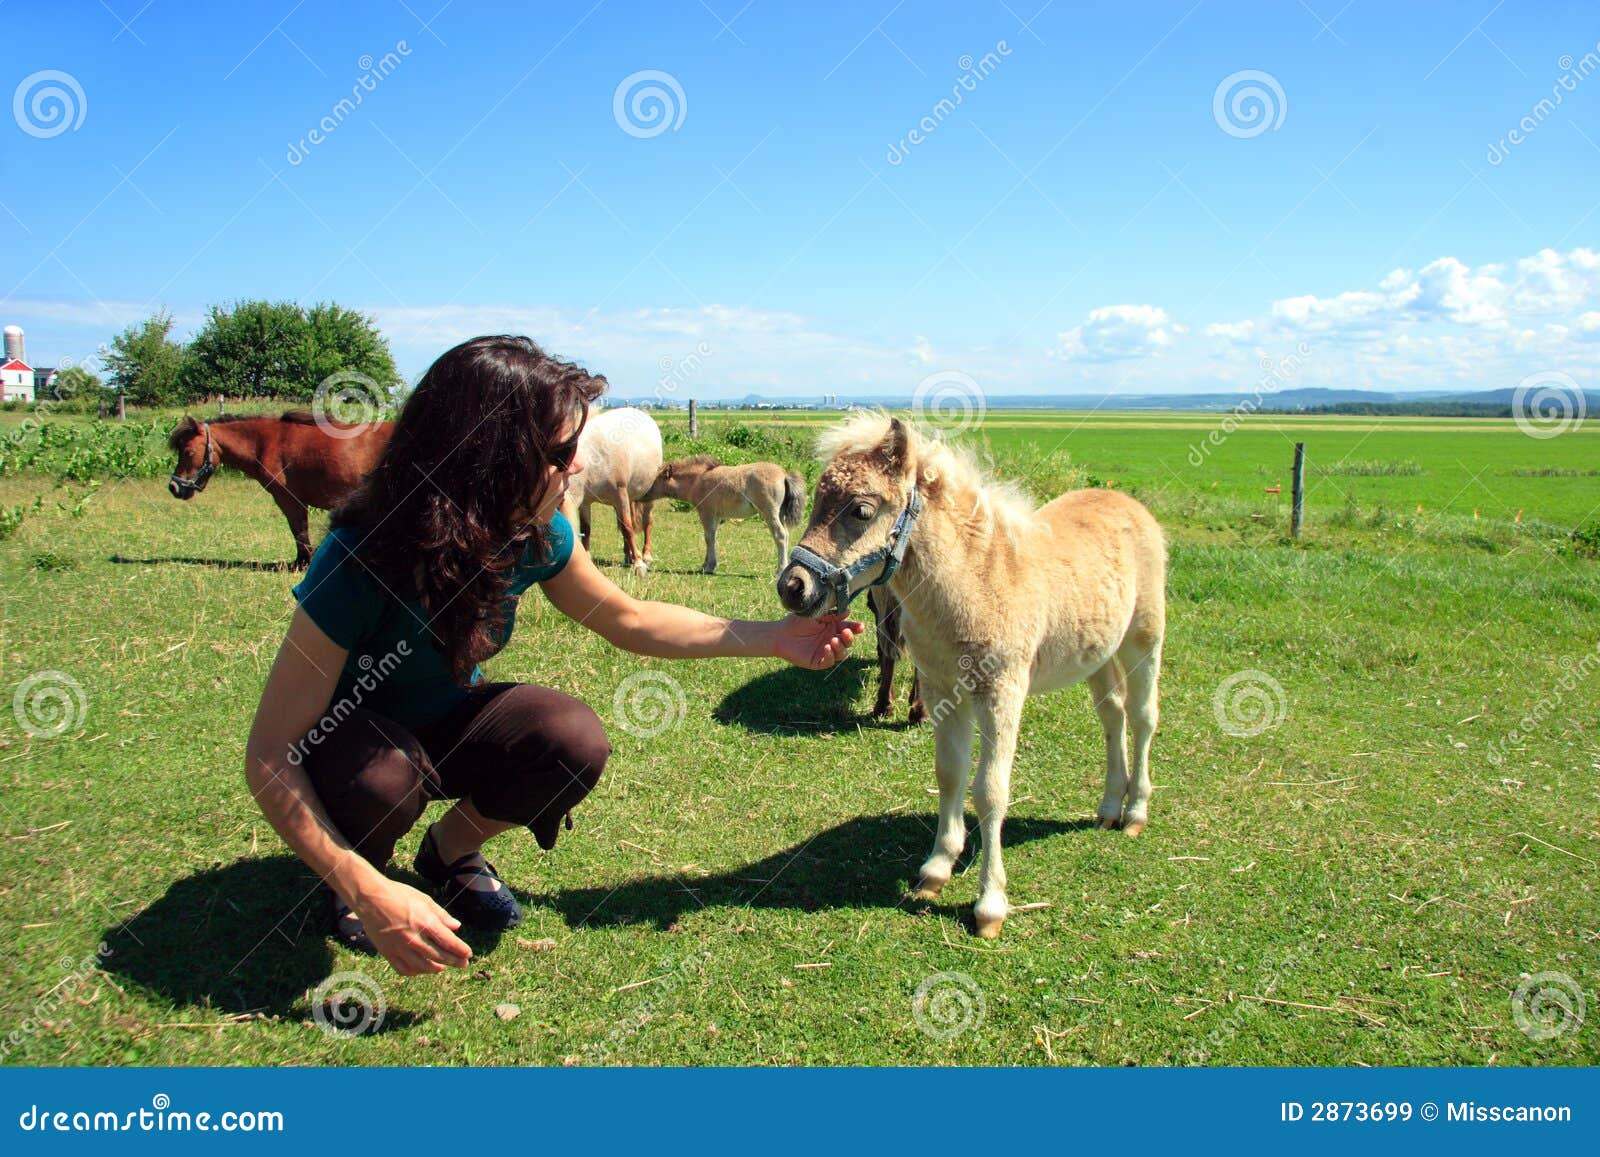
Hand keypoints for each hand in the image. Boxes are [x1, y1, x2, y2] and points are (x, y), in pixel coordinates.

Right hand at [353, 878, 472, 975]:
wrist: (371, 898)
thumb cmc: (399, 895)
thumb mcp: (424, 900)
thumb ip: (441, 915)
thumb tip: (456, 926)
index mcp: (426, 923)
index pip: (449, 942)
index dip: (460, 950)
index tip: (468, 954)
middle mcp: (414, 939)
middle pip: (439, 956)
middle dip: (454, 961)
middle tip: (463, 964)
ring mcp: (400, 948)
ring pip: (422, 966)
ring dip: (436, 969)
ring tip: (443, 967)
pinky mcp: (388, 953)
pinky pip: (404, 969)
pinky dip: (414, 972)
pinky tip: (420, 969)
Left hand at [773, 613, 863, 669]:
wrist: (780, 634)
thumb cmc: (797, 622)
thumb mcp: (816, 615)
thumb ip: (832, 614)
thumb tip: (848, 611)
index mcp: (833, 628)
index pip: (848, 629)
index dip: (855, 628)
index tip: (860, 626)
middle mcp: (832, 640)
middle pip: (847, 642)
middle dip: (849, 638)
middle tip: (845, 632)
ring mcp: (826, 652)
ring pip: (841, 654)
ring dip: (841, 648)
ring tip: (834, 640)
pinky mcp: (818, 662)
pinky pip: (829, 662)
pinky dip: (830, 656)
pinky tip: (826, 647)